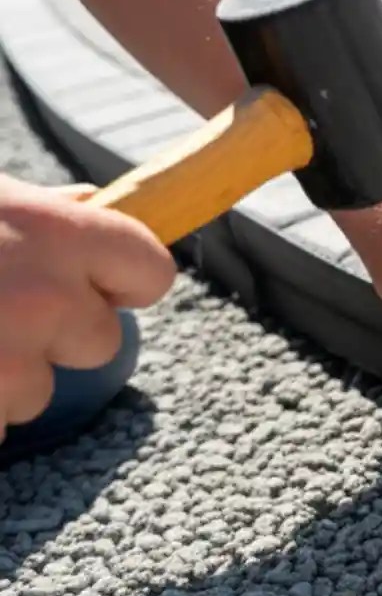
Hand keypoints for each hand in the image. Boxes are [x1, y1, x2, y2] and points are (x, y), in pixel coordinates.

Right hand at [0, 174, 174, 439]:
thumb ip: (39, 207)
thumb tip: (92, 202)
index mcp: (55, 231)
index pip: (152, 271)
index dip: (122, 280)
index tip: (93, 282)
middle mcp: (45, 299)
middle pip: (99, 341)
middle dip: (50, 336)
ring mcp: (6, 364)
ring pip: (34, 393)